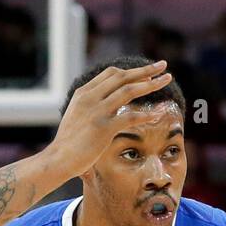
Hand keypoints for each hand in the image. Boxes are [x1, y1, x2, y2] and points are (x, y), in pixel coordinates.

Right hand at [46, 62, 171, 176]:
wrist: (58, 159)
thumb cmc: (68, 143)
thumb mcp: (76, 117)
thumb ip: (90, 108)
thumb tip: (105, 108)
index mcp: (84, 93)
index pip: (111, 74)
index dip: (130, 71)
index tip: (145, 72)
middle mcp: (91, 97)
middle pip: (123, 77)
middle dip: (145, 70)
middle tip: (163, 66)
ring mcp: (97, 111)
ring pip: (129, 90)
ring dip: (151, 84)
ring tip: (167, 80)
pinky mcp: (104, 127)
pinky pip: (130, 117)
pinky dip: (146, 115)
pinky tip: (159, 114)